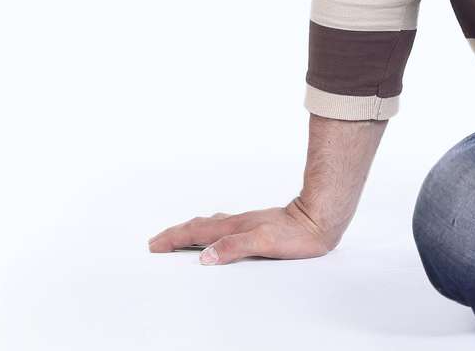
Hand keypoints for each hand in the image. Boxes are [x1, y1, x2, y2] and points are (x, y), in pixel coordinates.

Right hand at [147, 198, 338, 264]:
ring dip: (191, 232)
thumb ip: (234, 247)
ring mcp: (247, 223)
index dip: (174, 239)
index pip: (197, 233)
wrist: (320, 218)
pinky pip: (225, 228)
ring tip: (180, 237)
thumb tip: (205, 256)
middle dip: (176, 234)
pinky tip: (218, 236)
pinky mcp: (258, 226)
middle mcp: (238, 223)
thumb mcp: (264, 242)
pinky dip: (211, 232)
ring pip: (211, 226)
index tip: (154, 245)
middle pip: (199, 227)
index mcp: (234, 227)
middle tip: (157, 242)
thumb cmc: (296, 233)